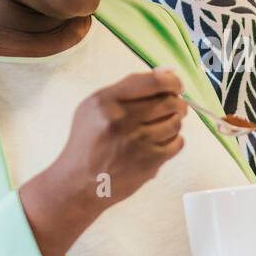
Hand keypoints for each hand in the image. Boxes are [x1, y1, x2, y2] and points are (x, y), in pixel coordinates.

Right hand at [42, 67, 186, 213]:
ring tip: (162, 125)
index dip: (172, 81)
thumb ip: (131, 86)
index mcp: (107, 102)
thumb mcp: (95, 106)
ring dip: (174, 121)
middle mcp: (123, 121)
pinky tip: (160, 141)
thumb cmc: (87, 142)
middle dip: (177, 102)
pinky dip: (174, 140)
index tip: (176, 85)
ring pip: (176, 122)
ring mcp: (138, 143)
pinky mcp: (149, 163)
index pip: (153, 82)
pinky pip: (178, 143)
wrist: (78, 183)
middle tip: (173, 106)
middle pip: (170, 101)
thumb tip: (169, 71)